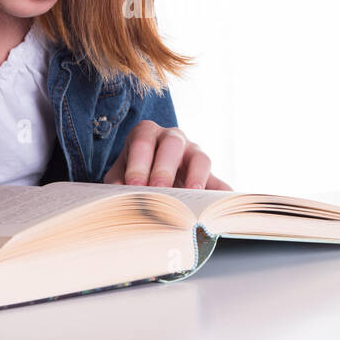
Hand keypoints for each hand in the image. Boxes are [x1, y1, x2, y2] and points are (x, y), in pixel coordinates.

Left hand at [102, 120, 231, 189]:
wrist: (149, 176)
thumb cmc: (132, 172)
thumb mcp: (119, 174)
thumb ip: (116, 183)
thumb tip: (117, 196)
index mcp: (147, 133)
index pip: (143, 142)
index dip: (138, 163)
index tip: (133, 185)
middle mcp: (173, 138)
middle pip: (172, 145)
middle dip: (164, 168)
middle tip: (157, 190)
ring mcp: (193, 154)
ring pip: (200, 158)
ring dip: (195, 177)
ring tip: (191, 196)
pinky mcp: (209, 175)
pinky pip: (220, 182)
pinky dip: (223, 194)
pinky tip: (222, 206)